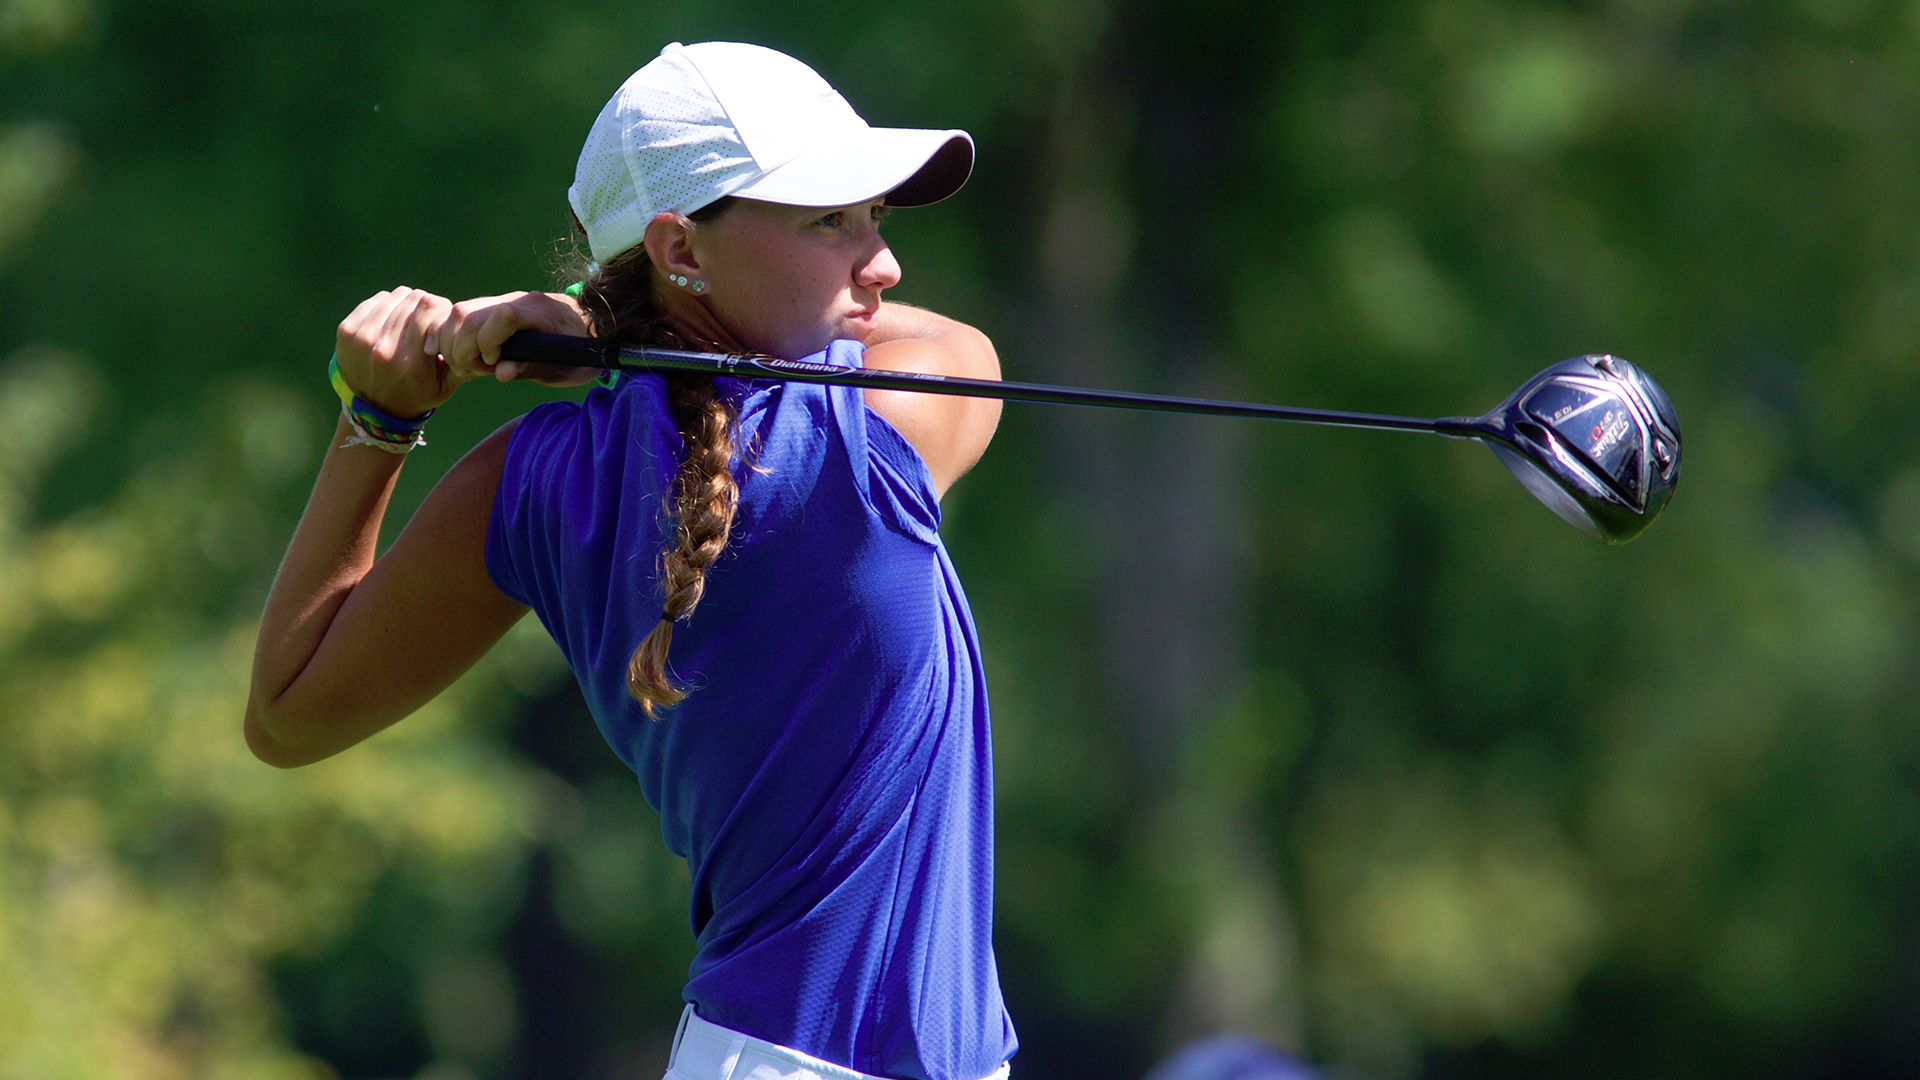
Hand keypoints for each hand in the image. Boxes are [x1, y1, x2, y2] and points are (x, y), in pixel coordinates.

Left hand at [335, 287, 458, 418]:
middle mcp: (383, 349)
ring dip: (408, 304)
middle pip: (414, 299)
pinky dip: (389, 305)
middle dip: (427, 306)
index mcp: (410, 363)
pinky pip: (377, 300)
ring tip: (412, 320)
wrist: (372, 409)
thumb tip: (487, 338)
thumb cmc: (417, 394)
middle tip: (429, 320)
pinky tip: (394, 320)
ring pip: (395, 297)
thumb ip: (466, 362)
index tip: (444, 320)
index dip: (442, 309)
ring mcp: (362, 338)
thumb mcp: (446, 385)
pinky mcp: (346, 330)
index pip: (430, 308)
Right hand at [436, 291, 599, 386]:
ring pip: (460, 312)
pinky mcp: (495, 305)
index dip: (489, 343)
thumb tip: (500, 373)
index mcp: (540, 314)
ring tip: (471, 364)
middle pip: (469, 315)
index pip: (504, 316)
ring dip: (452, 342)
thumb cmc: (578, 355)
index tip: (492, 364)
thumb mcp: (560, 368)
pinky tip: (456, 352)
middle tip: (477, 370)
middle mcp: (520, 300)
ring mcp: (506, 300)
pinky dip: (451, 334)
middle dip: (462, 349)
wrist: (590, 332)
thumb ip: (530, 368)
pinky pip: (462, 313)